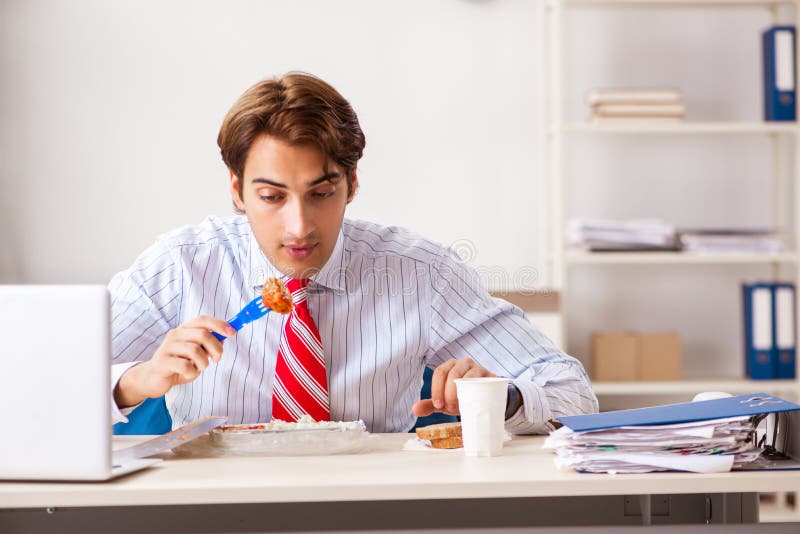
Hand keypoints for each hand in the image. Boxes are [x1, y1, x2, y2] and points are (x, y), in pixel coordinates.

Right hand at [113, 316, 233, 407]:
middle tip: (217, 359)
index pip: (203, 320)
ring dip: (204, 363)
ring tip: (200, 368)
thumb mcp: (196, 354)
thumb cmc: (178, 365)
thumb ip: (208, 345)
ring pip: (195, 350)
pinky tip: (188, 373)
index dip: (219, 324)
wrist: (153, 379)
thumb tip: (224, 337)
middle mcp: (175, 335)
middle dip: (216, 348)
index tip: (233, 333)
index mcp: (184, 330)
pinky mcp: (162, 362)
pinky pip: (185, 366)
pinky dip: (192, 372)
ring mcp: (167, 347)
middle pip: (203, 335)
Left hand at [411, 358, 495, 416]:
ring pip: (469, 375)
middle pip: (453, 374)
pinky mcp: (491, 375)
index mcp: (449, 366)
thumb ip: (430, 405)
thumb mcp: (445, 401)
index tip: (438, 405)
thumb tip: (414, 409)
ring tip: (461, 407)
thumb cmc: (462, 397)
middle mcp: (463, 363)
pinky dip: (479, 390)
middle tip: (450, 409)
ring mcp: (478, 368)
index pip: (439, 372)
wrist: (485, 399)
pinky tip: (476, 402)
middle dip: (449, 393)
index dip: (437, 389)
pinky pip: (485, 379)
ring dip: (463, 392)